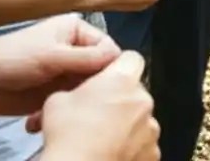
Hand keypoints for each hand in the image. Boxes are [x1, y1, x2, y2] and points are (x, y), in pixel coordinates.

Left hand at [0, 15, 119, 117]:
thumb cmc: (12, 58)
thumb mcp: (53, 55)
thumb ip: (88, 58)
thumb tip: (120, 58)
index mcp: (75, 31)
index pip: (109, 49)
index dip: (111, 68)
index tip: (108, 87)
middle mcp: (72, 50)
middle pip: (99, 73)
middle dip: (93, 91)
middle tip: (84, 104)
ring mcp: (63, 74)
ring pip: (85, 92)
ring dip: (75, 105)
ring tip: (60, 112)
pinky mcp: (52, 94)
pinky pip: (69, 105)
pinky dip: (60, 114)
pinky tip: (42, 119)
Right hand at [37, 51, 158, 160]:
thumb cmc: (69, 137)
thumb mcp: (57, 100)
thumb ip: (76, 89)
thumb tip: (75, 95)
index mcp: (122, 80)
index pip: (131, 58)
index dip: (118, 66)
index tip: (107, 75)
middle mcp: (141, 102)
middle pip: (135, 91)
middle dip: (119, 99)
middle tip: (96, 111)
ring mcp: (150, 130)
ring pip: (139, 119)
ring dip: (125, 124)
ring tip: (100, 137)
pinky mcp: (152, 153)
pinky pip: (143, 144)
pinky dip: (130, 147)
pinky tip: (110, 151)